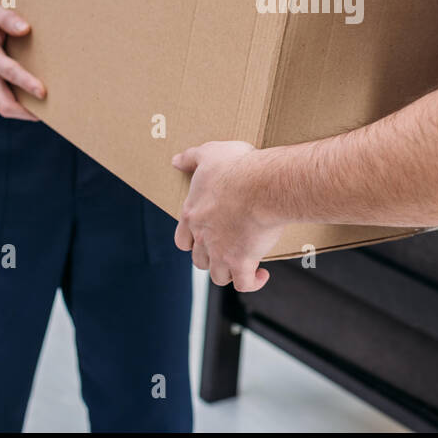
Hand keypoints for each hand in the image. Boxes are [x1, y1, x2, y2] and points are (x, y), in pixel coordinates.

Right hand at [0, 0, 45, 120]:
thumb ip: (7, 18)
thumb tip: (25, 29)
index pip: (7, 72)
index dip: (25, 83)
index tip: (42, 92)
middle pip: (4, 104)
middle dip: (27, 112)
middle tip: (53, 113)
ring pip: (3, 106)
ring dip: (24, 110)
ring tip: (48, 109)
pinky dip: (16, 102)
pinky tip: (30, 95)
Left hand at [172, 141, 285, 291]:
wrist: (261, 184)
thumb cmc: (238, 167)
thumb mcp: (210, 153)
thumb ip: (191, 157)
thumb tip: (176, 161)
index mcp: (193, 214)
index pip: (182, 239)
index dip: (192, 241)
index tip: (205, 236)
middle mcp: (203, 237)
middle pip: (200, 260)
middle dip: (211, 257)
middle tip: (228, 248)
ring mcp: (221, 253)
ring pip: (218, 275)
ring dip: (229, 271)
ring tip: (244, 263)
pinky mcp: (242, 263)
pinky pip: (244, 284)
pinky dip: (253, 282)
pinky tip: (262, 273)